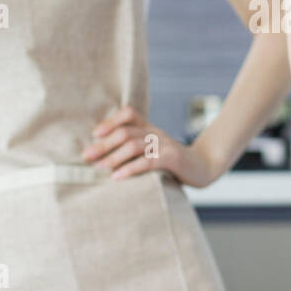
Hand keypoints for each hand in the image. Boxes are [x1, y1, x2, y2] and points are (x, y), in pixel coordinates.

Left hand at [81, 104, 221, 184]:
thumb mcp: (153, 149)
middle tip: (86, 156)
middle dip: (104, 143)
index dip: (111, 121)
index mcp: (150, 128)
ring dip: (113, 156)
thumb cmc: (173, 161)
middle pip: (126, 132)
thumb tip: (104, 155)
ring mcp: (164, 144)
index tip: (95, 134)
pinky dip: (130, 169)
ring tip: (99, 167)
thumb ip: (135, 148)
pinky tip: (117, 177)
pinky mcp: (171, 159)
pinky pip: (147, 161)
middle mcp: (156, 133)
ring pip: (134, 145)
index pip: (129, 114)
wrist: (204, 166)